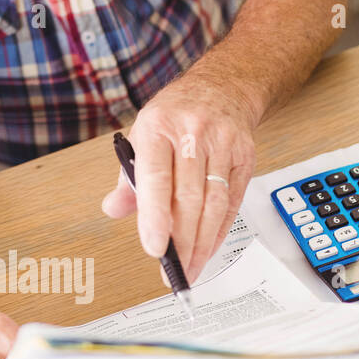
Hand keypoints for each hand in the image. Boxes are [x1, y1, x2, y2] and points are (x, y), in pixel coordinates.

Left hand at [102, 70, 259, 281]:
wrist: (223, 88)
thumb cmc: (175, 117)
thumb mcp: (141, 136)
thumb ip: (127, 178)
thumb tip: (113, 209)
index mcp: (158, 127)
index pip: (157, 178)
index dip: (155, 217)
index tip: (154, 249)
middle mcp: (192, 133)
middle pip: (190, 198)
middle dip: (182, 241)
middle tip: (174, 270)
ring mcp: (223, 144)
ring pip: (214, 203)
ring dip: (202, 243)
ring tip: (191, 268)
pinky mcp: (244, 158)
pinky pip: (232, 202)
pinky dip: (220, 231)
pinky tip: (208, 249)